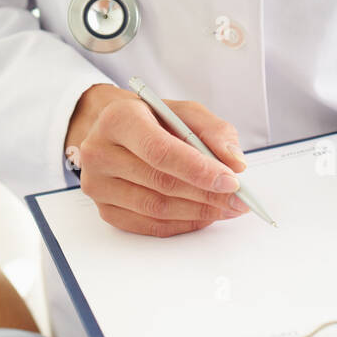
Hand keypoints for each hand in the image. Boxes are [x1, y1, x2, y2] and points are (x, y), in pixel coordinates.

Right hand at [70, 85, 247, 236]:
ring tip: (226, 207)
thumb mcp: (183, 112)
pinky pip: (148, 225)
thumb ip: (214, 131)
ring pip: (156, 208)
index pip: (160, 151)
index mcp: (119, 119)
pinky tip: (202, 215)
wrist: (113, 130)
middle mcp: (100, 151)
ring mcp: (98, 184)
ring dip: (198, 212)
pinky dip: (182, 223)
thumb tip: (235, 162)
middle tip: (239, 199)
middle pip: (160, 183)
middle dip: (207, 194)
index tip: (231, 180)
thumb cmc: (150, 120)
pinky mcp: (104, 208)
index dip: (198, 169)